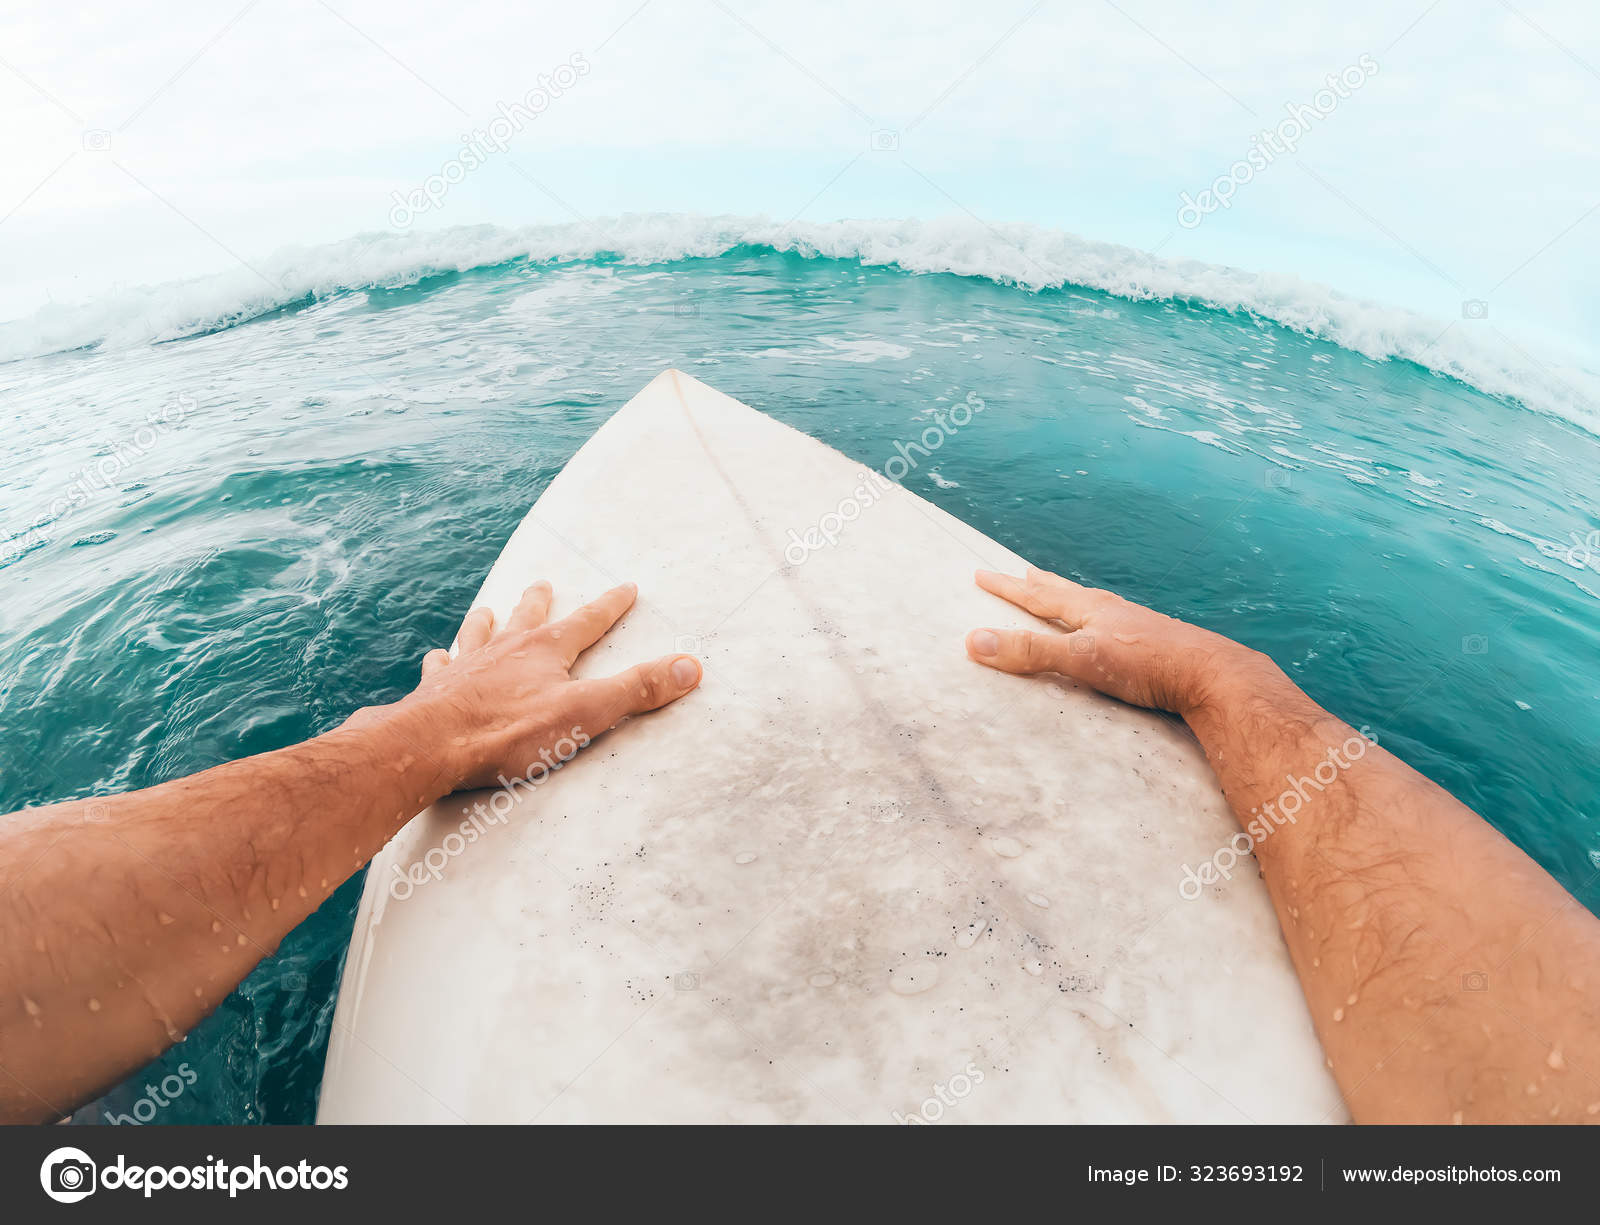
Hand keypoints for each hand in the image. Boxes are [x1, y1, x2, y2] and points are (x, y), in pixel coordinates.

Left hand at [355, 580, 701, 790]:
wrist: (431, 744)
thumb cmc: (510, 731)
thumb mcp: (586, 713)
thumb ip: (637, 689)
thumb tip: (690, 666)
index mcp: (544, 652)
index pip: (587, 622)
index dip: (610, 606)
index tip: (626, 587)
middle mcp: (504, 649)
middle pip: (527, 618)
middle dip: (539, 603)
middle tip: (542, 584)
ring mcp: (466, 667)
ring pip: (479, 634)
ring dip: (487, 622)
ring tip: (487, 611)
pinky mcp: (436, 691)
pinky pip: (440, 668)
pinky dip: (442, 661)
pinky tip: (437, 658)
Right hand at [964, 566, 1261, 715]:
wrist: (1212, 674)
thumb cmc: (1147, 664)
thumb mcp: (1081, 659)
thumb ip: (1030, 652)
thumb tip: (974, 641)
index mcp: (1090, 610)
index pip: (1038, 596)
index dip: (1007, 588)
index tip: (982, 573)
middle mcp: (1112, 612)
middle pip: (1067, 593)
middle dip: (1040, 585)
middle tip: (1024, 571)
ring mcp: (1136, 626)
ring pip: (1094, 607)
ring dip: (1072, 601)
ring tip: (1065, 596)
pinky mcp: (1155, 646)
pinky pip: (1116, 626)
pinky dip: (1100, 622)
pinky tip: (1111, 633)